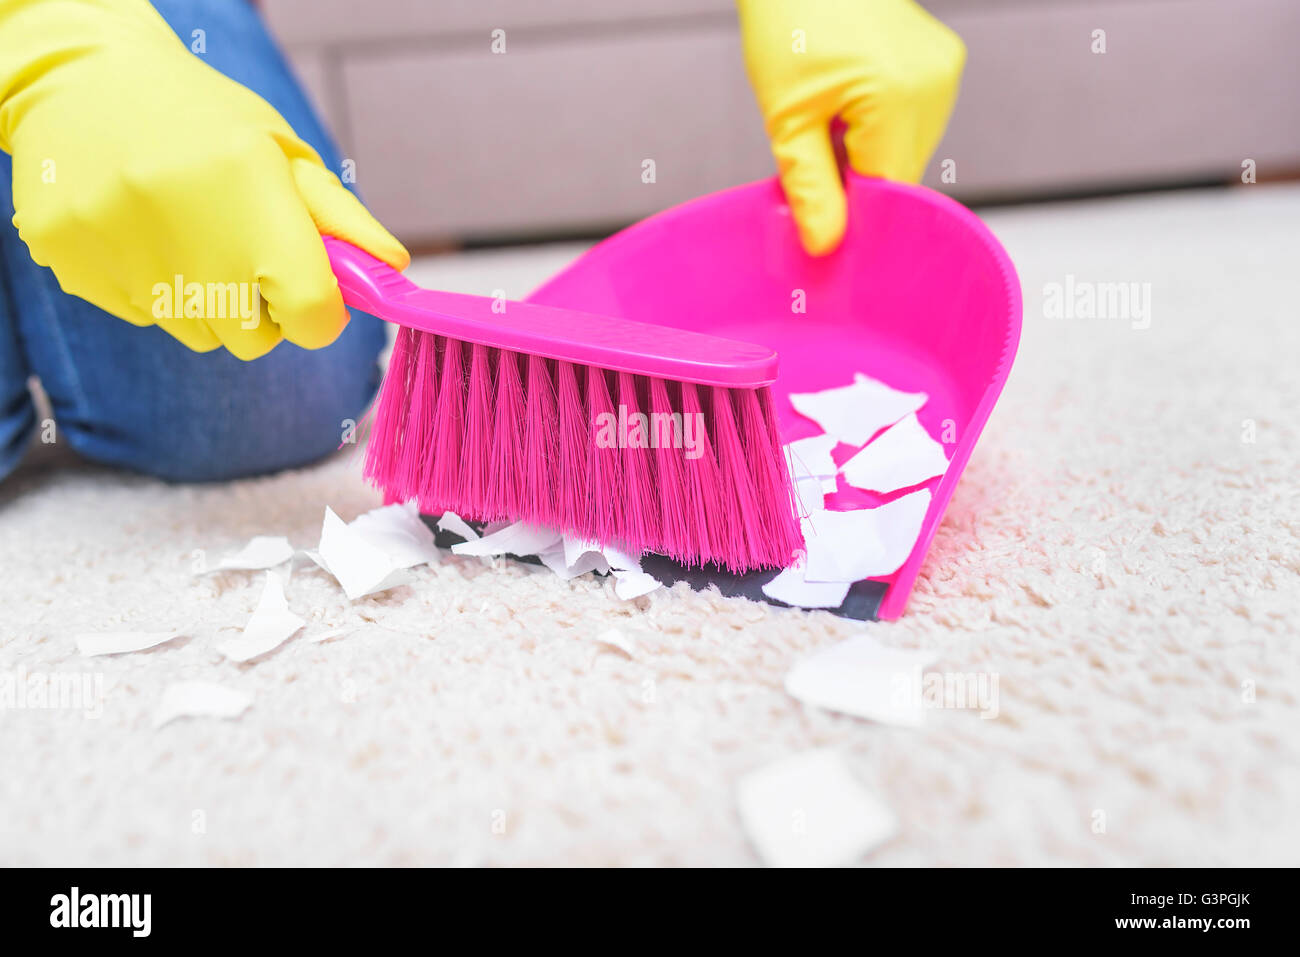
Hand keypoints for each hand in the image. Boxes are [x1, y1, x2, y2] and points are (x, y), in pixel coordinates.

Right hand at [0, 0, 407, 358]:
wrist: (80, 81)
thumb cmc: (201, 119)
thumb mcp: (281, 153)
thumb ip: (341, 221)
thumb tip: (392, 271)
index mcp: (252, 195)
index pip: (312, 314)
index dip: (319, 312)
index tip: (310, 290)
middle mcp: (189, 234)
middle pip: (254, 340)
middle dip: (261, 307)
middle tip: (239, 247)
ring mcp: (125, 256)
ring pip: (198, 335)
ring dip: (205, 301)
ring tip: (186, 232)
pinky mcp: (75, 267)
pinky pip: (142, 317)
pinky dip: (151, 286)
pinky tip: (141, 231)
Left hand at [738, 0, 965, 254]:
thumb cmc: (787, 25)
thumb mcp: (787, 117)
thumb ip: (810, 187)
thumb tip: (826, 247)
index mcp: (899, 98)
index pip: (888, 192)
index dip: (856, 213)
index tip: (822, 221)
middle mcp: (936, 85)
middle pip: (901, 173)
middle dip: (859, 178)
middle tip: (815, 152)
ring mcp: (946, 71)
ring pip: (909, 150)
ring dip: (870, 152)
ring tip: (832, 116)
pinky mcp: (945, 61)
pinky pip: (916, 121)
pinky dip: (882, 127)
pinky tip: (852, 99)